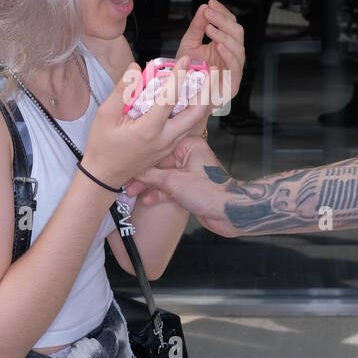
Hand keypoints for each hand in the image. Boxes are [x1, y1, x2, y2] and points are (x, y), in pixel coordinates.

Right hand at [84, 57, 211, 190]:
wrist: (104, 176)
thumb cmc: (101, 146)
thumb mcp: (105, 115)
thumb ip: (122, 90)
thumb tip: (135, 68)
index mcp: (149, 129)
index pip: (169, 97)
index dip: (179, 76)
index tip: (185, 60)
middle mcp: (164, 139)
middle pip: (196, 113)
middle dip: (206, 90)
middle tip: (211, 72)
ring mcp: (169, 146)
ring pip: (195, 122)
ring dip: (202, 101)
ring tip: (205, 82)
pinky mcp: (169, 150)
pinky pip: (187, 129)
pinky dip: (193, 113)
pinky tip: (192, 100)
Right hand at [124, 135, 239, 237]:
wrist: (230, 212)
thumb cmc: (211, 191)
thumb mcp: (173, 181)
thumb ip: (150, 175)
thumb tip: (134, 170)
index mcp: (189, 145)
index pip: (159, 149)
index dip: (142, 160)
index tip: (127, 167)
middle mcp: (190, 156)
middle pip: (159, 163)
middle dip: (143, 176)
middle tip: (127, 183)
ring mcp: (190, 173)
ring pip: (163, 177)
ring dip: (148, 186)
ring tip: (132, 193)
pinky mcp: (190, 188)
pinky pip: (169, 188)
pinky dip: (159, 194)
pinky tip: (146, 200)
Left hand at [175, 0, 244, 118]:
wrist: (182, 99)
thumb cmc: (187, 74)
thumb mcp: (189, 45)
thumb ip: (197, 27)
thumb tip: (204, 8)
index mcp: (224, 44)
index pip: (230, 23)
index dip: (222, 12)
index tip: (210, 2)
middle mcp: (232, 55)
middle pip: (237, 32)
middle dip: (223, 20)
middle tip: (209, 12)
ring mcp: (234, 69)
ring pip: (239, 48)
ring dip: (225, 35)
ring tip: (211, 28)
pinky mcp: (233, 84)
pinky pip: (236, 67)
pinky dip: (229, 55)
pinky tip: (219, 45)